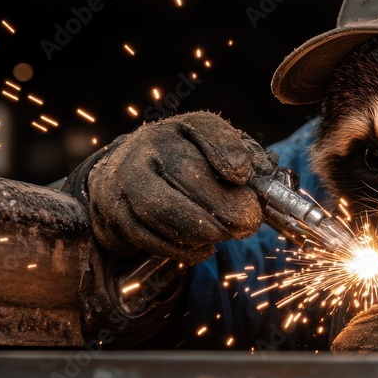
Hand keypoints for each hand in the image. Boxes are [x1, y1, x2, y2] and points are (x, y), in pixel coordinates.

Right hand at [85, 111, 275, 264]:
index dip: (227, 150)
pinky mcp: (116, 217)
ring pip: (163, 210)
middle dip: (224, 204)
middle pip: (186, 174)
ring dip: (202, 230)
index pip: (205, 129)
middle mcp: (146, 150)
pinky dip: (182, 249)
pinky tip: (203, 248)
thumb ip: (237, 162)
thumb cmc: (177, 166)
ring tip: (227, 235)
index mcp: (177, 130)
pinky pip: (150, 237)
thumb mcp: (206, 153)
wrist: (119, 179)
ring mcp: (125, 183)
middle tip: (249, 223)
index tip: (243, 174)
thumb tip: (260, 184)